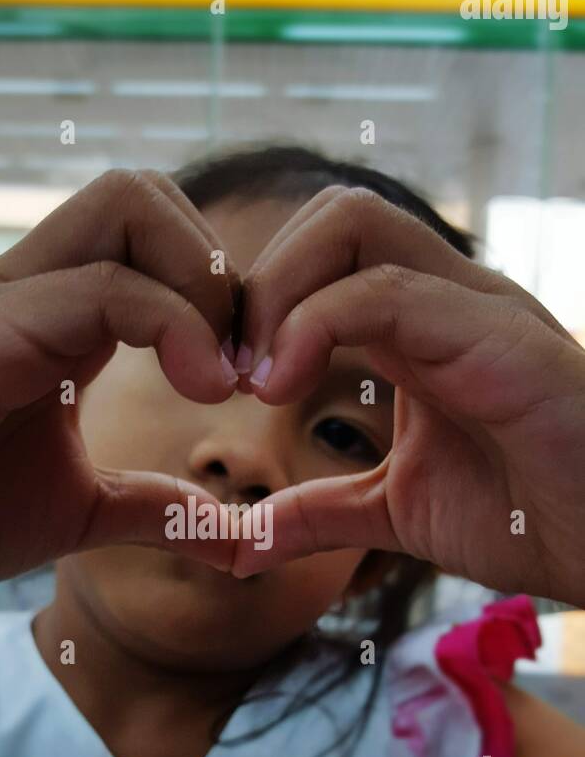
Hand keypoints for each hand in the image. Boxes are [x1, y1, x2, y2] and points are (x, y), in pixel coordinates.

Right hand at [0, 171, 239, 608]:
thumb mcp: (78, 513)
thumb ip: (154, 508)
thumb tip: (232, 534)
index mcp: (54, 317)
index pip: (154, 237)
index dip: (221, 295)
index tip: (248, 378)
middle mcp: (31, 288)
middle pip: (145, 192)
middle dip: (219, 267)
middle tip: (241, 363)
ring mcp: (5, 298)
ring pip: (130, 207)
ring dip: (204, 283)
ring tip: (219, 377)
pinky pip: (103, 288)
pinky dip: (174, 326)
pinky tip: (198, 388)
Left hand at [231, 188, 584, 606]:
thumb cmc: (533, 518)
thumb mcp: (396, 513)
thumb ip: (320, 514)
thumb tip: (244, 543)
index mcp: (418, 328)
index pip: (321, 256)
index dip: (256, 303)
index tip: (223, 379)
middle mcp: (445, 299)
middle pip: (332, 214)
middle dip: (258, 278)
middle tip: (230, 368)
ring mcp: (473, 306)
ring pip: (353, 222)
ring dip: (278, 291)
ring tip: (255, 378)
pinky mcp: (497, 333)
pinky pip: (388, 290)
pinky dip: (314, 324)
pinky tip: (281, 386)